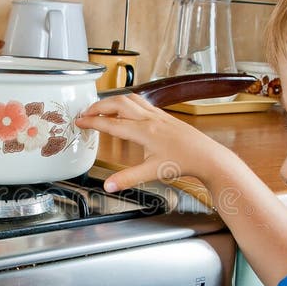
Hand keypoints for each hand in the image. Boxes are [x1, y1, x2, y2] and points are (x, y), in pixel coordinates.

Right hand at [76, 93, 221, 191]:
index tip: (80, 122)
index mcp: (144, 131)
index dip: (92, 122)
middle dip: (98, 106)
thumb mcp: (152, 172)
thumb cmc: (183, 163)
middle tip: (85, 113)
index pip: (111, 123)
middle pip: (118, 104)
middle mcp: (149, 119)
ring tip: (101, 108)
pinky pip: (142, 102)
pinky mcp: (164, 116)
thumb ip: (127, 178)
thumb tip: (108, 186)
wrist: (207, 156)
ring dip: (113, 101)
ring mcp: (158, 115)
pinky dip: (127, 102)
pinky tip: (126, 109)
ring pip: (130, 99)